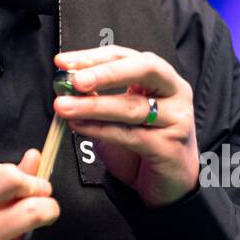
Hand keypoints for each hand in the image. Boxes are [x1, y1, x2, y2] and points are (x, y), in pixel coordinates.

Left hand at [53, 46, 199, 209]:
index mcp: (160, 76)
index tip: (63, 62)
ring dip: (93, 106)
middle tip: (75, 80)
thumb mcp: (118, 114)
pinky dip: (100, 130)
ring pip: (131, 107)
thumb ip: (96, 97)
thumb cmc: (142, 144)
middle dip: (105, 73)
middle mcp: (174, 92)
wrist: (167, 184)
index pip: (125, 56)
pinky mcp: (169, 146)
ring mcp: (176, 119)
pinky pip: (129, 135)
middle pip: (143, 70)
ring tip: (64, 107)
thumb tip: (63, 85)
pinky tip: (79, 126)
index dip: (92, 57)